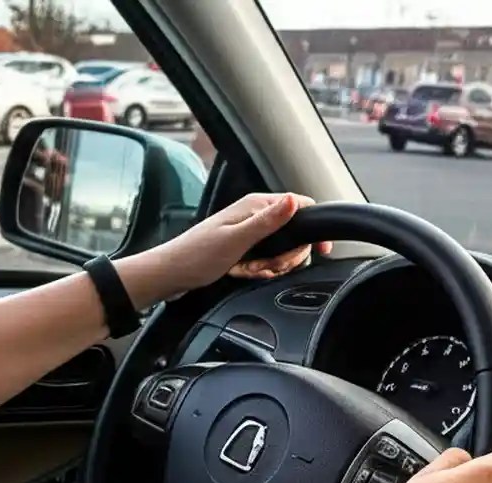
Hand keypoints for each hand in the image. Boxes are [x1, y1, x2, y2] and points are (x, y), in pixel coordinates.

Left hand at [155, 192, 330, 289]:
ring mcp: (250, 233)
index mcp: (256, 206)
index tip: (320, 249)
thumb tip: (293, 200)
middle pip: (295, 234)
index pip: (299, 206)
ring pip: (282, 251)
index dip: (313, 228)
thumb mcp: (237, 239)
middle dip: (286, 256)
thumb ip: (268, 220)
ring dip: (271, 265)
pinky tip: (245, 272)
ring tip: (248, 268)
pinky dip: (260, 270)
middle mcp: (255, 216)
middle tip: (264, 264)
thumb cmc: (197, 256)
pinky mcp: (245, 248)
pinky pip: (267, 261)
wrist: (171, 274)